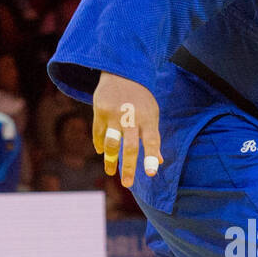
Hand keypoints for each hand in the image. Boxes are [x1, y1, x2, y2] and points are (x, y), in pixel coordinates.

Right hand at [92, 72, 161, 187]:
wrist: (121, 72)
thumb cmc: (141, 98)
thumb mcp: (152, 113)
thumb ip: (153, 137)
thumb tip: (160, 161)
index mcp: (148, 118)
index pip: (152, 141)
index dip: (151, 157)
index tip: (151, 173)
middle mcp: (131, 117)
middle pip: (130, 146)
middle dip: (128, 167)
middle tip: (128, 184)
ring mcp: (114, 114)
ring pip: (111, 143)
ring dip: (110, 160)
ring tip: (111, 172)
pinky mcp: (100, 110)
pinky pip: (98, 133)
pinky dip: (99, 144)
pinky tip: (101, 152)